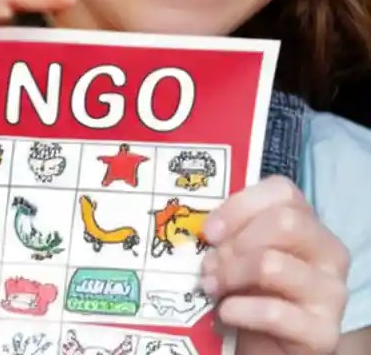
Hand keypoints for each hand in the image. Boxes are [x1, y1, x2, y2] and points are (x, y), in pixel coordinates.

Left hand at [200, 175, 348, 354]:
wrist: (269, 344)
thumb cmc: (250, 290)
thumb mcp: (240, 253)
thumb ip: (229, 232)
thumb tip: (199, 226)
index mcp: (308, 225)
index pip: (283, 191)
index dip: (239, 206)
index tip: (209, 231)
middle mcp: (328, 253)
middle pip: (285, 222)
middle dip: (234, 243)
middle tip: (208, 263)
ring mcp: (331, 292)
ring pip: (272, 264)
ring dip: (229, 275)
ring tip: (210, 287)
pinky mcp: (322, 331)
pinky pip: (273, 312)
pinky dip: (239, 310)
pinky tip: (225, 312)